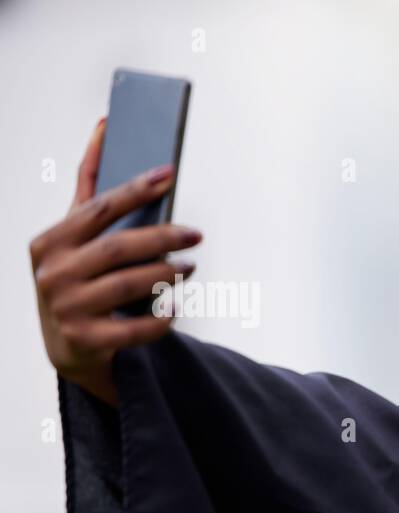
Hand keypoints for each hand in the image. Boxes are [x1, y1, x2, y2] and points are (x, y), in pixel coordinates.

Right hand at [30, 117, 202, 406]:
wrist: (67, 345)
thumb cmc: (77, 277)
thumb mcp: (74, 235)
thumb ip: (90, 187)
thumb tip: (104, 128)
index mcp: (50, 241)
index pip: (98, 209)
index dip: (135, 190)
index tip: (169, 175)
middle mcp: (53, 273)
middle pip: (118, 248)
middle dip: (163, 238)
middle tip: (196, 235)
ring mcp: (66, 308)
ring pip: (127, 286)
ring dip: (166, 275)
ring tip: (189, 267)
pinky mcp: (84, 339)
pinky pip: (134, 328)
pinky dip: (160, 319)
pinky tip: (174, 309)